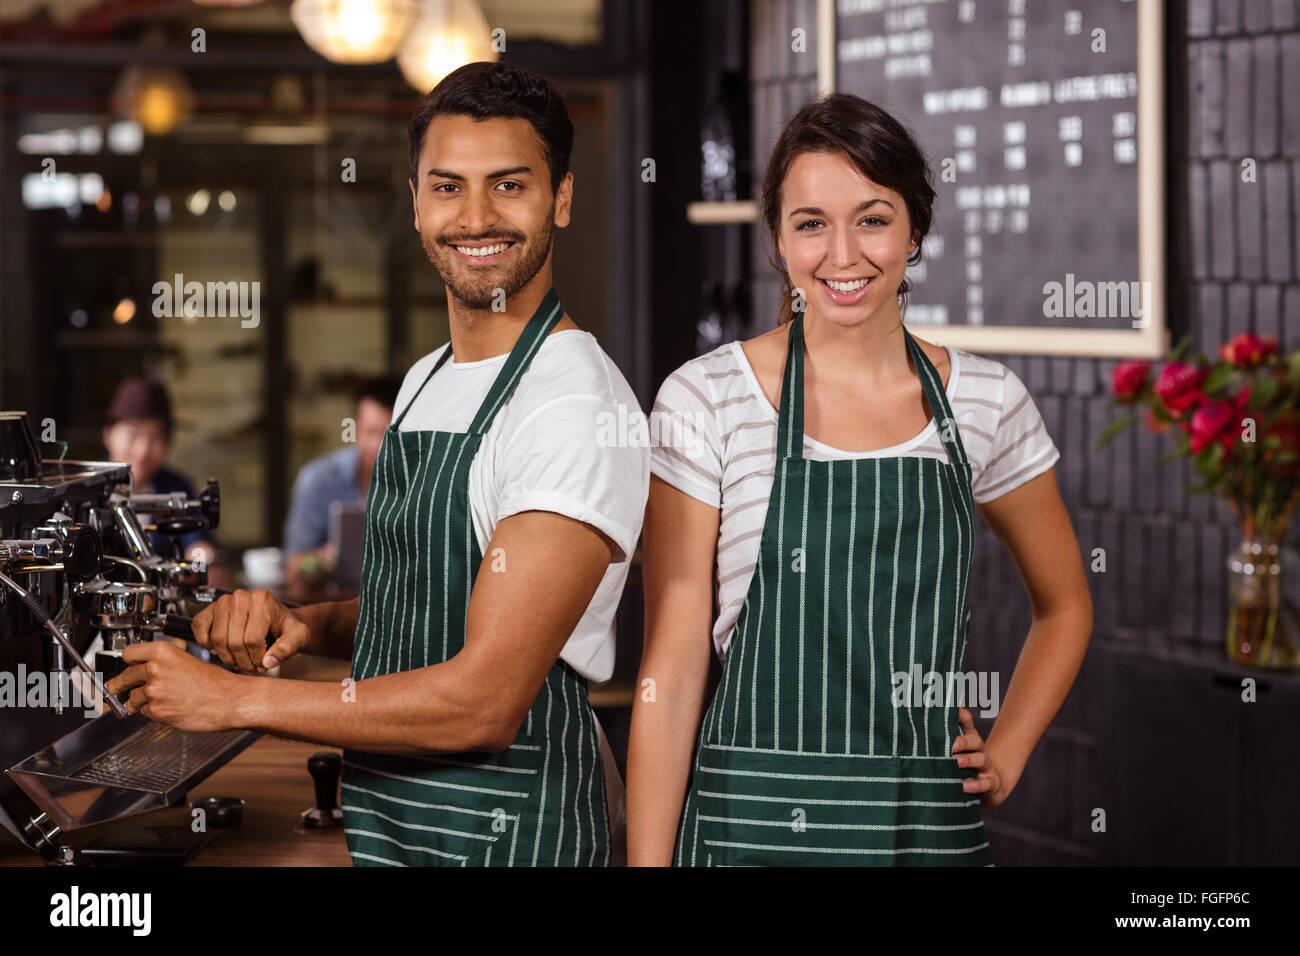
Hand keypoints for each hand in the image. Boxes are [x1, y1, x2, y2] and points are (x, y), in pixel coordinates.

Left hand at [104, 641, 239, 731]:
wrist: (229, 701)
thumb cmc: (215, 683)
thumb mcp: (187, 661)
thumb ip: (162, 664)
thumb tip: (141, 672)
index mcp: (162, 651)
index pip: (127, 654)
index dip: (127, 662)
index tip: (124, 666)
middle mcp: (154, 668)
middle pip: (122, 677)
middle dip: (120, 685)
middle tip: (116, 688)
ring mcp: (152, 691)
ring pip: (132, 697)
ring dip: (140, 701)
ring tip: (161, 700)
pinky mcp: (155, 710)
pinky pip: (144, 712)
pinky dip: (153, 712)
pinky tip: (170, 708)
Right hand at [192, 588, 309, 672]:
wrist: (276, 619)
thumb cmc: (286, 627)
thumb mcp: (299, 636)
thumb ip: (289, 648)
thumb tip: (269, 662)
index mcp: (263, 600)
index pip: (252, 639)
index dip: (256, 659)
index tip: (263, 665)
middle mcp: (241, 597)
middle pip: (234, 641)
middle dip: (243, 661)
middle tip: (251, 667)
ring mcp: (223, 601)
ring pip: (217, 639)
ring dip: (227, 657)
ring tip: (240, 661)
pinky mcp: (210, 608)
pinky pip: (199, 627)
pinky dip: (205, 642)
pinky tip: (219, 649)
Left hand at [952, 707, 1009, 808]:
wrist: (993, 785)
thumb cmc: (966, 765)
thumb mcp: (956, 751)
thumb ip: (942, 740)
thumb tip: (920, 724)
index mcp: (969, 738)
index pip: (966, 721)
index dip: (959, 714)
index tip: (949, 710)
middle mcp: (979, 750)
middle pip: (975, 740)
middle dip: (963, 741)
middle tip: (951, 744)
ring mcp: (986, 766)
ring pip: (981, 759)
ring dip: (968, 760)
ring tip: (956, 762)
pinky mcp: (991, 783)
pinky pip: (985, 784)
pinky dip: (975, 785)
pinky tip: (964, 786)